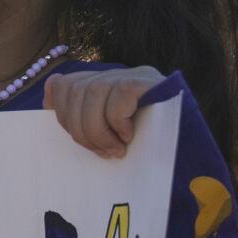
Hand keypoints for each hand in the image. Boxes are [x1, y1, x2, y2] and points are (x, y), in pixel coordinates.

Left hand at [42, 65, 165, 157]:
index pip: (64, 85)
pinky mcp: (152, 82)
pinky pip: (120, 94)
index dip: (60, 113)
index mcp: (103, 85)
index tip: (76, 139)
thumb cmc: (144, 153)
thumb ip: (80, 117)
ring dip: (99, 130)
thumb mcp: (106, 138)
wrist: (190, 162)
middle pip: (75, 90)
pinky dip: (118, 120)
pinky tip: (129, 136)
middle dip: (80, 128)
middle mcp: (118, 75)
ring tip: (115, 150)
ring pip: (94, 92)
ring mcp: (137, 75)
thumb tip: (47, 98)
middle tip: (101, 152)